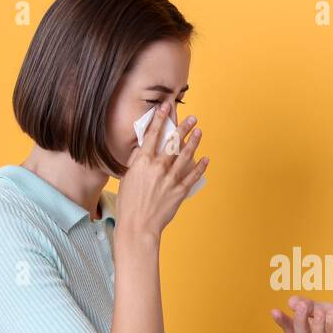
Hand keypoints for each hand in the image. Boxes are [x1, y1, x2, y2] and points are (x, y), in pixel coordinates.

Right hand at [115, 99, 208, 238]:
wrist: (138, 225)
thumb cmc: (129, 203)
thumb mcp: (127, 177)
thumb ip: (137, 161)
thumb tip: (143, 148)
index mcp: (142, 162)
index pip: (152, 135)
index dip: (160, 119)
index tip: (166, 107)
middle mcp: (157, 168)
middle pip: (173, 143)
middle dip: (184, 128)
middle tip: (192, 118)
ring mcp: (170, 179)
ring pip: (185, 156)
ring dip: (194, 142)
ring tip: (199, 132)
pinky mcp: (179, 191)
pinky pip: (192, 176)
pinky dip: (200, 167)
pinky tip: (205, 159)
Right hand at [269, 296, 332, 332]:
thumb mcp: (332, 311)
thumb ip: (313, 306)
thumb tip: (290, 300)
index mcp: (315, 332)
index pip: (294, 329)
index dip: (283, 322)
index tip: (274, 310)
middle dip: (299, 322)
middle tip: (302, 306)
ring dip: (317, 327)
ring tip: (320, 312)